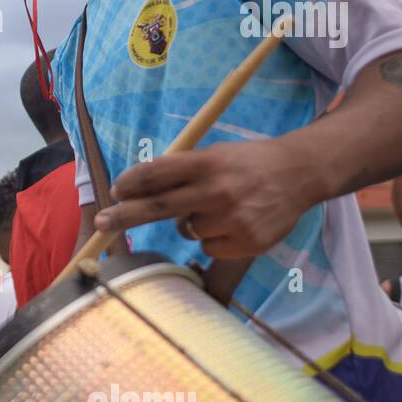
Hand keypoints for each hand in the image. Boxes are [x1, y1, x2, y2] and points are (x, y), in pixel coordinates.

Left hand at [94, 139, 316, 258]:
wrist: (301, 173)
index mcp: (207, 162)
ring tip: (219, 205)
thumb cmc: (248, 163)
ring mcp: (232, 218)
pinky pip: (208, 247)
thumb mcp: (216, 153)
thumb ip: (182, 169)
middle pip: (158, 206)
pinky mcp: (246, 242)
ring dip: (190, 221)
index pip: (157, 174)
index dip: (131, 183)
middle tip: (100, 223)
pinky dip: (212, 238)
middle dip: (124, 216)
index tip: (115, 191)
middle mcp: (217, 190)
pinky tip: (233, 221)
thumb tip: (136, 190)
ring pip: (186, 230)